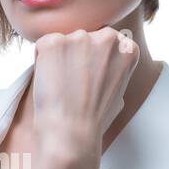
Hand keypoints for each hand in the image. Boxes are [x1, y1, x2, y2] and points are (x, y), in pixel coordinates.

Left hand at [31, 27, 139, 157]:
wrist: (71, 132)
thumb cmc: (94, 119)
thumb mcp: (119, 92)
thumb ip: (114, 69)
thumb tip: (105, 63)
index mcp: (127, 48)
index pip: (105, 42)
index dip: (93, 62)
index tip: (90, 81)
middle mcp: (107, 37)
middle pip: (84, 39)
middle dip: (76, 56)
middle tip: (73, 84)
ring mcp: (79, 37)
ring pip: (63, 42)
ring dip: (58, 59)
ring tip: (61, 86)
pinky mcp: (53, 42)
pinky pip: (42, 46)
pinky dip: (41, 61)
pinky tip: (49, 82)